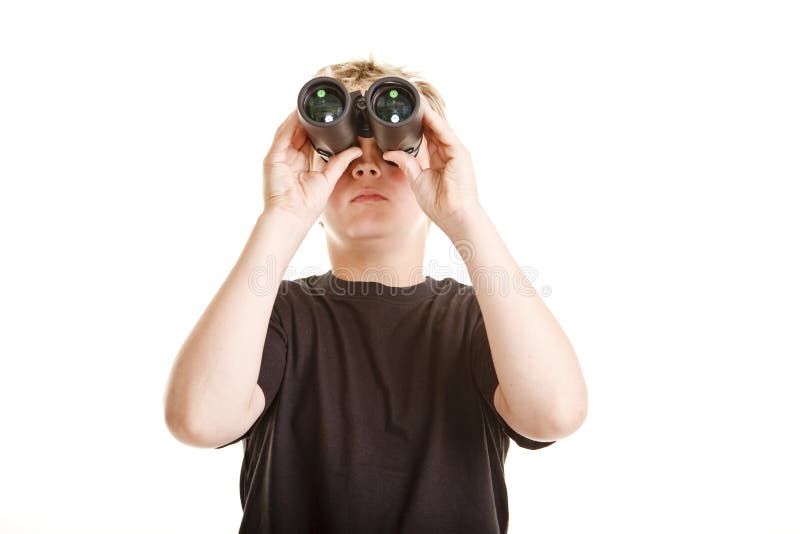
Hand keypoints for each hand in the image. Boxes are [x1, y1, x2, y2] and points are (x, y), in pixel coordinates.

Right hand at [262, 109, 362, 222]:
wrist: (293, 217)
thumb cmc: (307, 205)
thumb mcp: (328, 179)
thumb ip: (340, 162)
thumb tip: (356, 149)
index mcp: (301, 164)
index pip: (308, 141)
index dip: (315, 129)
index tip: (325, 117)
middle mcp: (289, 159)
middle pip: (297, 134)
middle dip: (305, 120)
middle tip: (316, 105)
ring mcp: (279, 158)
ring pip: (288, 132)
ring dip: (296, 118)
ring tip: (306, 105)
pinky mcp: (272, 158)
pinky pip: (281, 137)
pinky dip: (288, 125)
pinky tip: (296, 115)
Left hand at [381, 99, 481, 234]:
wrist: (454, 216)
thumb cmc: (440, 204)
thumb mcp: (417, 180)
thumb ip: (406, 163)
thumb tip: (390, 152)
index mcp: (440, 160)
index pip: (428, 137)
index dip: (418, 125)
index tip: (405, 114)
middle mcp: (449, 153)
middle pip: (434, 129)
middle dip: (422, 115)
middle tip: (408, 101)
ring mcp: (456, 152)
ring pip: (440, 128)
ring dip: (428, 114)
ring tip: (415, 100)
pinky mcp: (460, 154)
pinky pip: (445, 134)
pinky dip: (435, 122)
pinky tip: (425, 112)